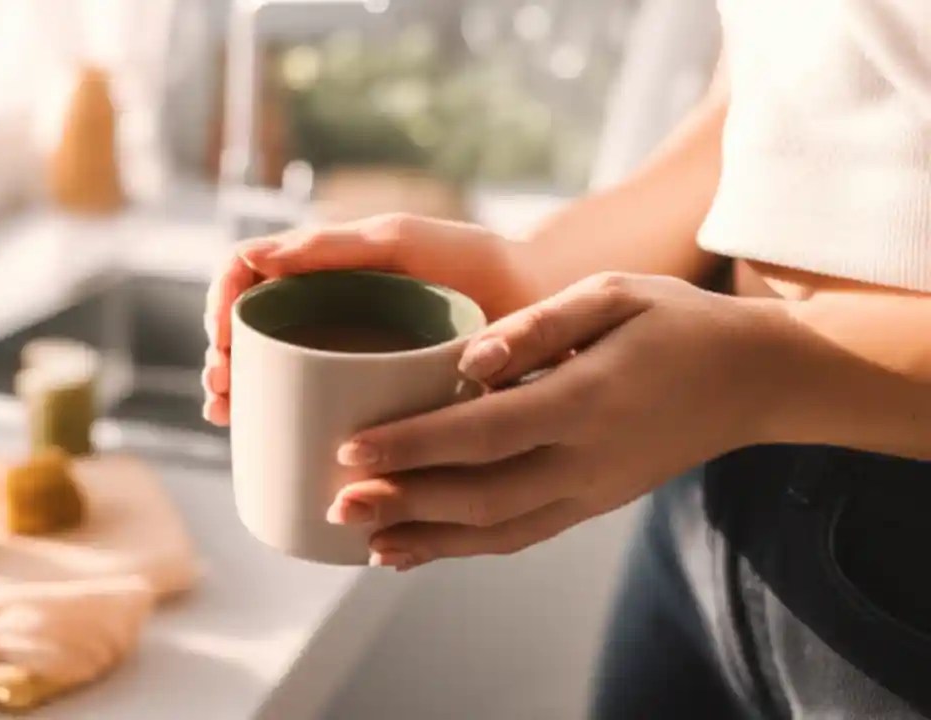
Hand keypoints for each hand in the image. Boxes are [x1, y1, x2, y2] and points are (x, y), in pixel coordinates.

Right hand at [202, 214, 533, 424]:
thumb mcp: (399, 243)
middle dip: (222, 360)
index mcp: (326, 269)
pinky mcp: (373, 393)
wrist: (543, 308)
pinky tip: (264, 440)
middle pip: (251, 333)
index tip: (222, 339)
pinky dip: (279, 420)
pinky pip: (313, 406)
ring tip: (230, 415)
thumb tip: (250, 259)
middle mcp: (329, 312)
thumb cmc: (473, 262)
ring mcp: (348, 354)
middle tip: (221, 389)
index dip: (220, 304)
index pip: (246, 276)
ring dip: (238, 392)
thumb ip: (331, 246)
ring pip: (274, 374)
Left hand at [325, 272, 793, 568]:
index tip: (349, 447)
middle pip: (480, 496)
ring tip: (362, 540)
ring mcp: (592, 491)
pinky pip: (522, 537)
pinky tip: (416, 549)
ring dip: (426, 539)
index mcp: (586, 399)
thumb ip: (539, 325)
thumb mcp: (614, 294)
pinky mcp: (593, 504)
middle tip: (334, 501)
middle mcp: (587, 459)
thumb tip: (469, 358)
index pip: (482, 432)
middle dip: (403, 503)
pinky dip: (464, 549)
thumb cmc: (675, 321)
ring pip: (497, 532)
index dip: (413, 445)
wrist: (752, 378)